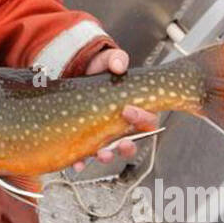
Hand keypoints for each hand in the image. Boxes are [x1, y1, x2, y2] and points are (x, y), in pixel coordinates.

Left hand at [72, 47, 159, 169]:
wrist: (75, 72)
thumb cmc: (100, 69)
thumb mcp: (109, 60)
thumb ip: (116, 59)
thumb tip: (118, 65)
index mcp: (135, 109)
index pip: (148, 121)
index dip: (142, 119)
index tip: (128, 110)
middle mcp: (121, 126)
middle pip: (132, 143)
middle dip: (128, 146)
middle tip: (121, 142)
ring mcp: (103, 134)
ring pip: (111, 151)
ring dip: (108, 155)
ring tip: (102, 154)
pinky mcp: (84, 138)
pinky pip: (85, 155)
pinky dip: (82, 161)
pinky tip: (77, 163)